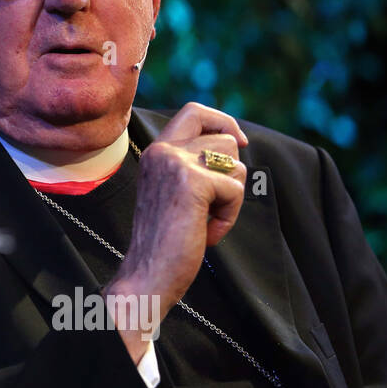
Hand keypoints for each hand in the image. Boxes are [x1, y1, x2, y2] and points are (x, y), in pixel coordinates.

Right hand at [104, 102, 248, 363]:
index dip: (223, 122)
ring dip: (231, 197)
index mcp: (156, 152)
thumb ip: (193, 165)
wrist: (146, 276)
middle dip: (231, 172)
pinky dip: (228, 217)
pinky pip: (234, 190)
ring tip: (206, 220)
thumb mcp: (175, 192)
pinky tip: (207, 233)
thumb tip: (236, 143)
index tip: (240, 143)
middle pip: (225, 138)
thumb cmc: (164, 242)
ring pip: (234, 163)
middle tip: (211, 204)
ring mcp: (175, 164)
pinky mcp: (191, 182)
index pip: (195, 112)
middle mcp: (163, 151)